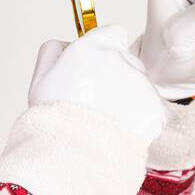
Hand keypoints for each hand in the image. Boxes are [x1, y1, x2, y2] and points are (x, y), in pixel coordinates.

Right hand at [0, 25, 165, 194]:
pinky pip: (151, 112)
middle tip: (95, 104)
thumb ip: (53, 52)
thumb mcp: (39, 80)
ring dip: (129, 99)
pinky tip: (119, 134)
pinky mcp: (155, 110)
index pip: (109, 34)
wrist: (72, 161)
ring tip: (105, 124)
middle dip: (115, 77)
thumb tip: (67, 43)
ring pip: (139, 87)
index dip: (102, 52)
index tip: (93, 70)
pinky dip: (141, 122)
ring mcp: (142, 85)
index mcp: (92, 47)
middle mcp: (121, 60)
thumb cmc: (52, 124)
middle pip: (126, 61)